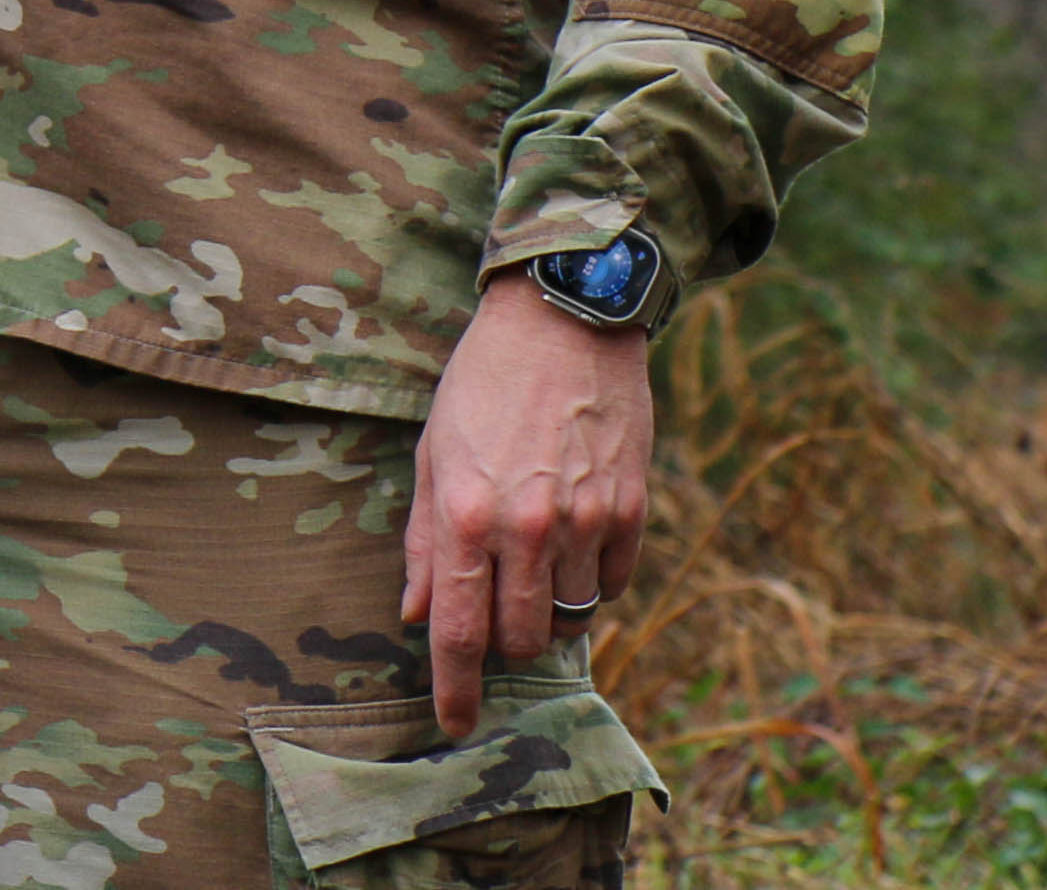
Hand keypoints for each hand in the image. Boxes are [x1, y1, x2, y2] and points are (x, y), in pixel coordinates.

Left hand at [403, 274, 652, 732]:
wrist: (563, 322)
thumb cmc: (483, 385)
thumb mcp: (432, 454)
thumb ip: (426, 542)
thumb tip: (416, 614)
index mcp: (466, 514)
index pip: (458, 631)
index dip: (454, 688)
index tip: (453, 723)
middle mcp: (527, 528)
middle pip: (518, 638)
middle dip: (501, 645)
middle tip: (491, 616)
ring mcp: (585, 522)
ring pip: (569, 620)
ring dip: (545, 617)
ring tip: (529, 578)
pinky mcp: (630, 512)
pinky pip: (611, 585)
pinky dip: (589, 585)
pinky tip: (570, 548)